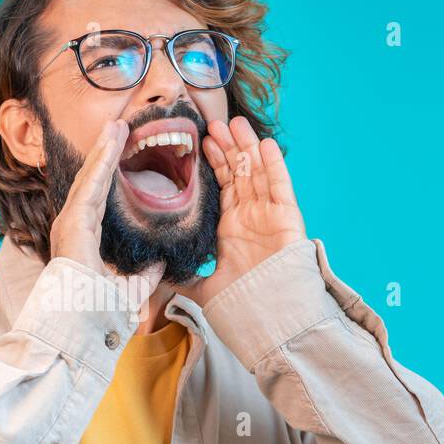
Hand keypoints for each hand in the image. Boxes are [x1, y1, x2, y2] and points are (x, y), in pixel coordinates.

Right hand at [49, 118, 163, 310]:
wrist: (79, 326)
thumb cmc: (97, 314)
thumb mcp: (130, 291)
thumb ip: (145, 276)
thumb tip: (161, 263)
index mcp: (83, 238)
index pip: (99, 197)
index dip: (109, 172)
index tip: (119, 151)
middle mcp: (73, 227)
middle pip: (93, 181)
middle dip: (106, 153)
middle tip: (119, 127)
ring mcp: (69, 223)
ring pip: (90, 178)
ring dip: (104, 150)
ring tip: (117, 125)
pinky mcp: (72, 222)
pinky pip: (90, 185)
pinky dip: (101, 161)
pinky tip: (111, 142)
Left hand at [184, 115, 306, 306]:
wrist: (270, 322)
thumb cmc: (242, 307)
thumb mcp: (203, 287)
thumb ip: (183, 277)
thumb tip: (156, 275)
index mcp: (232, 229)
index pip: (223, 186)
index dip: (213, 163)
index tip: (202, 141)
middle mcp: (251, 218)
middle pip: (239, 173)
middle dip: (227, 147)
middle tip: (214, 122)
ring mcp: (270, 216)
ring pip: (258, 172)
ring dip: (247, 147)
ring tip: (235, 122)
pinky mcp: (287, 219)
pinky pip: (280, 186)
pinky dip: (273, 165)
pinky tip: (263, 143)